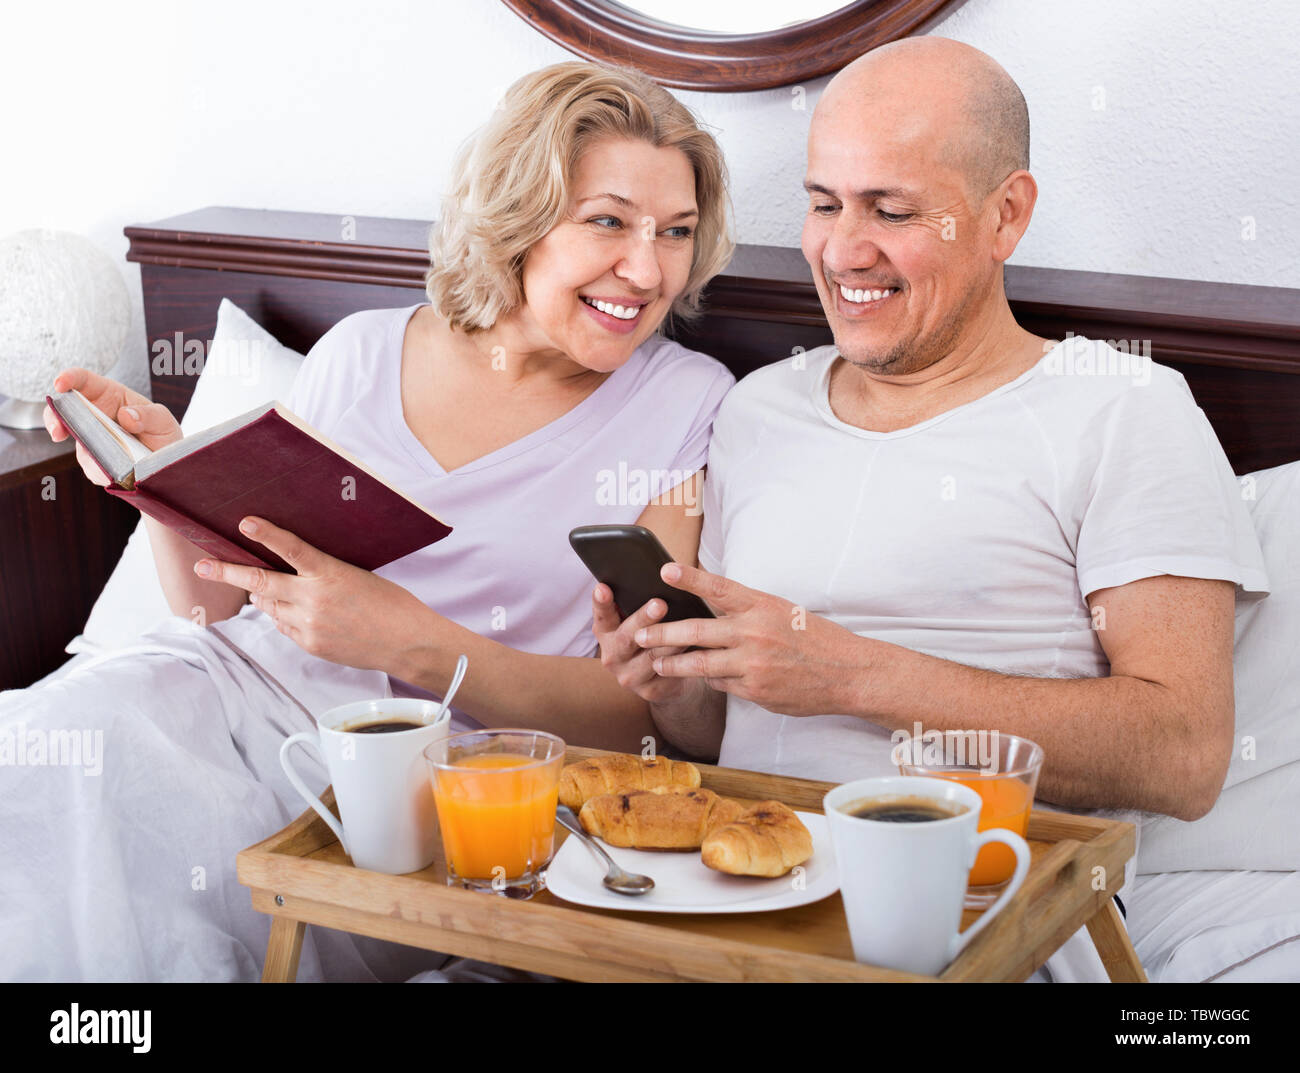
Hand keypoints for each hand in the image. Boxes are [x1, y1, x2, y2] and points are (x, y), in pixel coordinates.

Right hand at [44, 368, 182, 486]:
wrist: (166, 464)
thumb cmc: (162, 433)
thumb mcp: (163, 419)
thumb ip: (149, 415)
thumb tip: (126, 415)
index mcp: (109, 396)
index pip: (84, 381)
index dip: (69, 378)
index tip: (60, 384)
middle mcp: (94, 415)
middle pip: (63, 410)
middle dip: (55, 419)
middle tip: (58, 432)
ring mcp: (90, 439)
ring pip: (75, 442)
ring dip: (86, 451)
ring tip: (105, 462)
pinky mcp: (92, 461)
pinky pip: (91, 466)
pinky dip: (101, 470)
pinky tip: (115, 473)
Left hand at [195, 515, 428, 672]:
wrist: (407, 643)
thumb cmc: (391, 603)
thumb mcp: (358, 576)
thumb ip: (323, 574)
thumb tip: (292, 574)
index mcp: (330, 575)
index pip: (292, 549)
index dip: (267, 535)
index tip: (244, 523)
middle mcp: (314, 601)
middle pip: (261, 583)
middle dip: (228, 572)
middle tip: (203, 565)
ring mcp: (309, 626)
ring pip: (269, 605)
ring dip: (262, 594)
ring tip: (258, 587)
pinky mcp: (310, 645)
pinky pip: (285, 626)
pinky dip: (284, 615)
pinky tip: (296, 612)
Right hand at [590, 583, 691, 703]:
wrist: (663, 677)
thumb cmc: (651, 636)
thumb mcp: (638, 621)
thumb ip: (637, 604)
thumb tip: (659, 578)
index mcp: (606, 632)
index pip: (601, 615)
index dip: (601, 602)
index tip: (603, 588)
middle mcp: (612, 655)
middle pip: (627, 637)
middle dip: (643, 619)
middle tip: (659, 604)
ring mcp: (629, 675)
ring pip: (652, 655)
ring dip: (671, 640)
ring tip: (689, 625)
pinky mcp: (649, 690)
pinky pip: (668, 671)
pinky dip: (683, 658)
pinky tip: (696, 647)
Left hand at [632, 563, 870, 716]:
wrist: (846, 673)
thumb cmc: (814, 638)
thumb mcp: (782, 610)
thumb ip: (747, 610)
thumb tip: (711, 609)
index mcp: (761, 605)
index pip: (719, 587)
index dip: (690, 577)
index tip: (664, 569)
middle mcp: (754, 632)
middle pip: (696, 631)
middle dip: (662, 633)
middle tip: (640, 634)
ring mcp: (753, 663)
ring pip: (700, 663)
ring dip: (673, 663)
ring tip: (656, 662)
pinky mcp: (754, 689)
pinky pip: (720, 684)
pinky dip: (710, 679)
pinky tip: (703, 677)